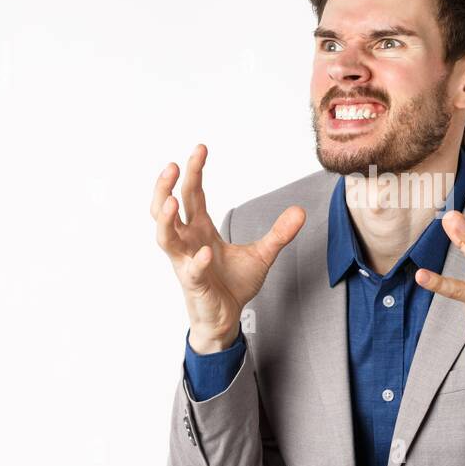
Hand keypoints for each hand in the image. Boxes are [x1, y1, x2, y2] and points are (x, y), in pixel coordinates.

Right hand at [150, 144, 304, 352]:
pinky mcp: (194, 285)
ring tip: (170, 201)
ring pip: (164, 237)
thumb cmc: (233, 284)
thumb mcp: (262, 254)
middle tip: (173, 165)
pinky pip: (192, 271)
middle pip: (166, 208)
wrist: (226, 317)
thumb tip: (300, 211)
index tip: (201, 147)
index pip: (192, 194)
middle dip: (166, 186)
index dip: (194, 171)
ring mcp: (187, 262)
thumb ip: (279, 233)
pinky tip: (208, 252)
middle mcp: (188, 242)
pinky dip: (199, 262)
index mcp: (200, 229)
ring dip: (164, 219)